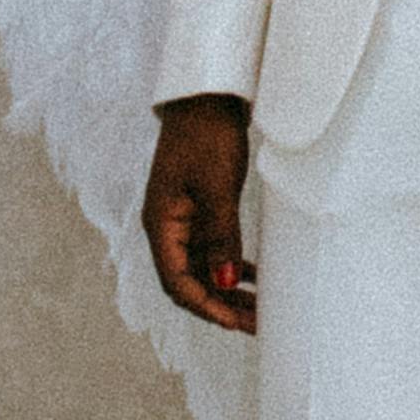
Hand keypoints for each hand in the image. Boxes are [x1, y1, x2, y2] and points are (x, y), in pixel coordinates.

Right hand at [144, 94, 258, 335]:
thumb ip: (221, 237)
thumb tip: (224, 283)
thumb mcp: (217, 188)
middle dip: (220, 306)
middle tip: (255, 324)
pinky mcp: (199, 209)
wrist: (206, 95)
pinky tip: (253, 277)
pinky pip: (211, 249)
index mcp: (160, 224)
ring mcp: (182, 218)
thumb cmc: (206, 136)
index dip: (206, 307)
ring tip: (259, 308)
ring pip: (203, 268)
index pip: (177, 283)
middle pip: (189, 281)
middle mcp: (167, 227)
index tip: (236, 323)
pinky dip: (231, 265)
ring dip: (227, 289)